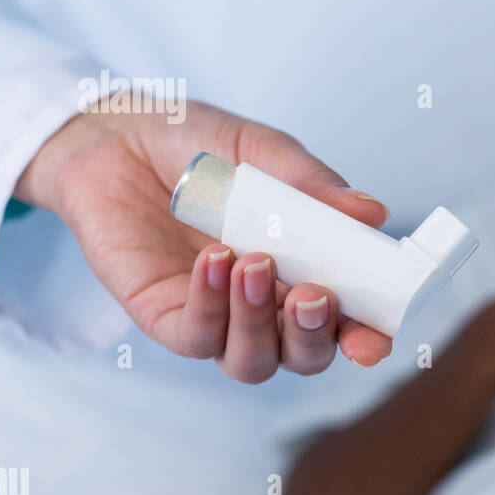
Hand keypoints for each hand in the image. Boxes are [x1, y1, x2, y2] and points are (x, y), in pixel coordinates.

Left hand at [14, 95, 392, 381]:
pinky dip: (211, 303)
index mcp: (304, 272)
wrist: (118, 133)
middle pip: (303, 357)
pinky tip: (214, 259)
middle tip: (314, 294)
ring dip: (260, 323)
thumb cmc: (199, 145)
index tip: (377, 338)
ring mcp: (214, 315)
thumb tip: (373, 213)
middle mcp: (264, 306)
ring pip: (250, 361)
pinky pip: (194, 334)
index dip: (366, 339)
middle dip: (315, 337)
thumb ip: (313, 186)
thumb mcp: (264, 153)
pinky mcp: (163, 314)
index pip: (346, 324)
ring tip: (255, 262)